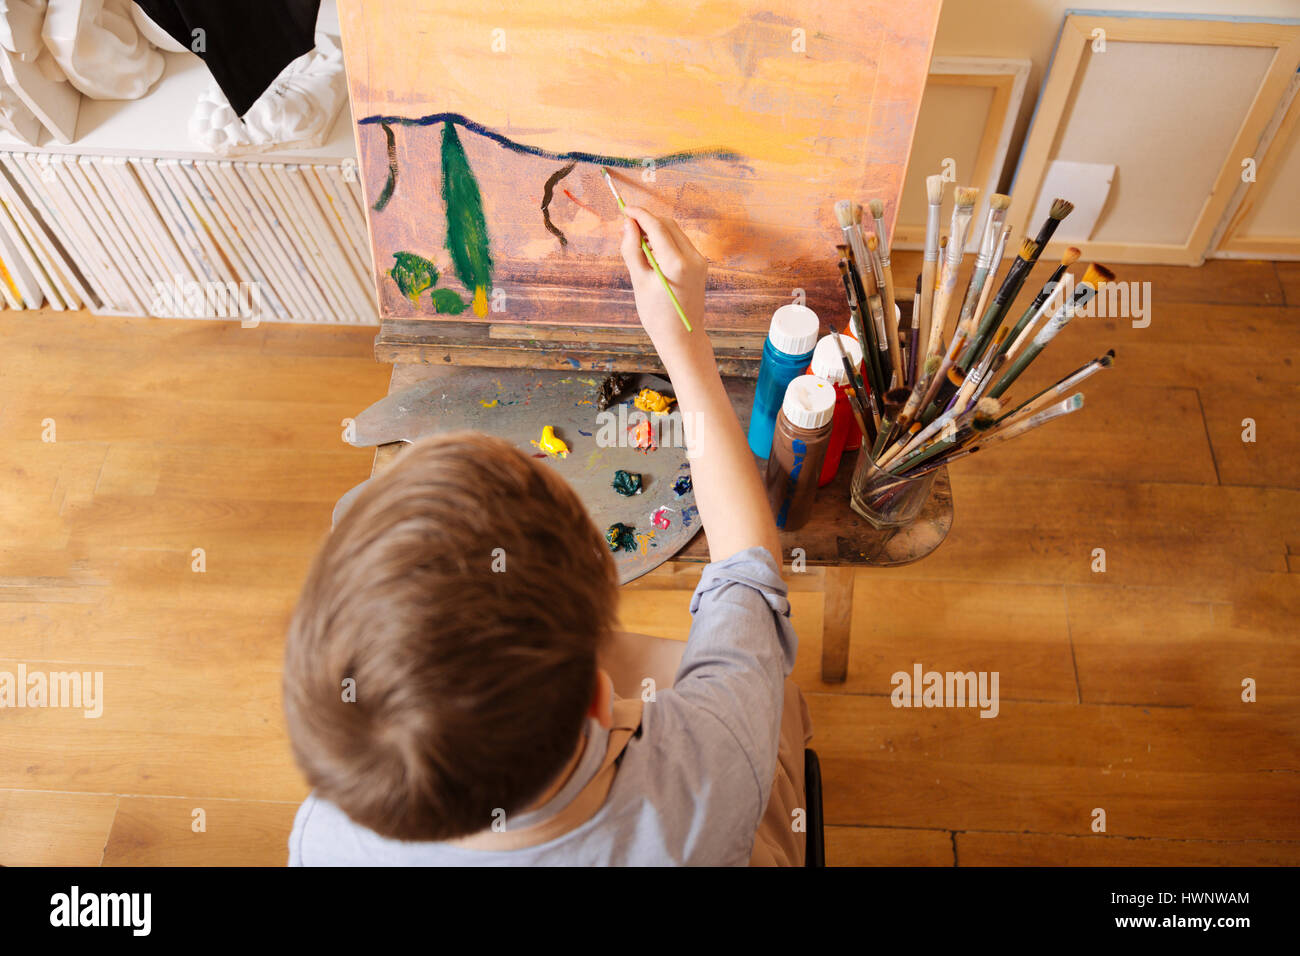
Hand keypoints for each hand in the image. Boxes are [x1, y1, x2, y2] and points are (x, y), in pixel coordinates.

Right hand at [618, 206, 710, 367]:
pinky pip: (680, 243)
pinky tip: (651, 252)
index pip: (657, 226)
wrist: (682, 337)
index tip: (624, 210)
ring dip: (655, 230)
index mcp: (676, 263)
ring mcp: (699, 260)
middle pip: (667, 224)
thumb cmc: (657, 314)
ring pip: (675, 231)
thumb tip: (626, 224)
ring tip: (636, 243)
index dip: (639, 214)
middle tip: (626, 227)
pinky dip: (665, 241)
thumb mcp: (639, 281)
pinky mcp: (700, 265)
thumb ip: (632, 249)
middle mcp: (692, 258)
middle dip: (647, 220)